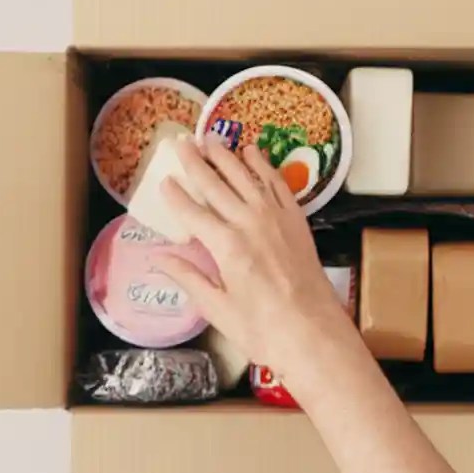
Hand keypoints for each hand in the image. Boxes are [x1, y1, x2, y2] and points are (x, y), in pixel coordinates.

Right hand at [153, 138, 357, 380]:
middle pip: (216, 185)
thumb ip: (189, 278)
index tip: (163, 180)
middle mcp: (250, 223)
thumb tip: (159, 259)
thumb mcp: (218, 309)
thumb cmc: (263, 330)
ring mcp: (276, 219)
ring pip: (246, 176)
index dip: (175, 195)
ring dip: (226, 156)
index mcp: (226, 246)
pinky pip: (277, 184)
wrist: (314, 334)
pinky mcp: (296, 221)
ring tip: (210, 138)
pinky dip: (263, 166)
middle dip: (195, 162)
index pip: (192, 212)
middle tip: (180, 142)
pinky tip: (252, 153)